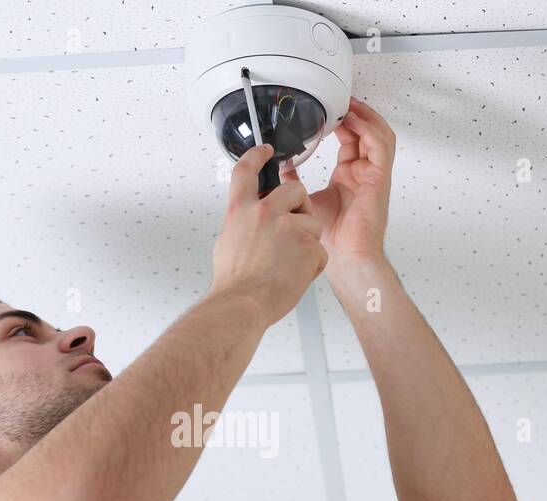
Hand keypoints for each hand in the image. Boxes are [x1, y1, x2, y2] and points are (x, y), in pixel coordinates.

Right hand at [207, 142, 327, 322]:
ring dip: (306, 240)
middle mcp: (265, 212)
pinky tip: (296, 274)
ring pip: (311, 221)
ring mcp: (289, 227)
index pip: (247, 170)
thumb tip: (246, 222)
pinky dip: (312, 264)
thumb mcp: (227, 242)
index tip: (265, 150)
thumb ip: (241, 224)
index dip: (257, 156)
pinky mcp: (308, 245)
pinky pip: (318, 249)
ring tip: (289, 262)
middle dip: (300, 204)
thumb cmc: (234, 282)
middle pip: (295, 189)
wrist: (244, 304)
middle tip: (294, 226)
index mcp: (241, 209)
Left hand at [279, 96, 395, 266]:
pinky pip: (381, 145)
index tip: (327, 109)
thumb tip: (278, 166)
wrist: (344, 259)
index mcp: (348, 178)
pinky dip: (369, 128)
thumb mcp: (303, 200)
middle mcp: (362, 174)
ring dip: (364, 116)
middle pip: (364, 133)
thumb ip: (292, 180)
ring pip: (377, 134)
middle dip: (353, 113)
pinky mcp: (379, 178)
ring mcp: (373, 175)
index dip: (341, 122)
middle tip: (338, 98)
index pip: (349, 141)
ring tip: (348, 103)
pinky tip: (355, 119)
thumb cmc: (330, 240)